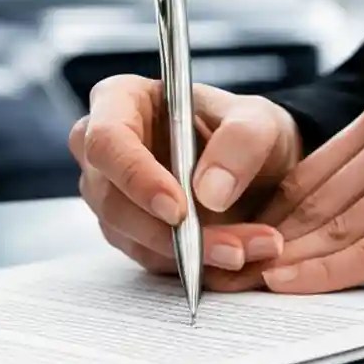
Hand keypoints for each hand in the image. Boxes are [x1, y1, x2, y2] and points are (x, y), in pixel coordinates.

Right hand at [69, 75, 302, 287]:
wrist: (258, 166)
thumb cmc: (245, 129)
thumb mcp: (259, 119)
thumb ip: (241, 142)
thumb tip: (208, 193)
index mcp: (120, 100)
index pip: (106, 140)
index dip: (136, 177)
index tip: (178, 209)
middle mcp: (104, 148)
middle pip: (109, 197)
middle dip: (166, 231)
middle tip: (228, 247)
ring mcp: (109, 192)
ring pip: (127, 233)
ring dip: (185, 252)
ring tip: (245, 252)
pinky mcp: (126, 229)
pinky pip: (145, 255)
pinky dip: (188, 263)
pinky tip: (231, 256)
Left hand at [250, 97, 363, 292]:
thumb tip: (308, 231)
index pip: (307, 175)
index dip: (266, 218)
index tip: (234, 246)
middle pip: (315, 200)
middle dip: (268, 244)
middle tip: (225, 273)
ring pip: (339, 226)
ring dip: (289, 264)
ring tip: (248, 287)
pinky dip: (330, 272)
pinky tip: (295, 285)